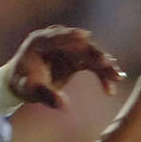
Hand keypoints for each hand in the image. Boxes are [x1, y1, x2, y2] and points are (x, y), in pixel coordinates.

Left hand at [7, 26, 124, 108]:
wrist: (25, 84)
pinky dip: (103, 75)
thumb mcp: (29, 90)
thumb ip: (45, 95)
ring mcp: (70, 48)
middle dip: (94, 53)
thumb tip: (63, 106)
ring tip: (117, 78)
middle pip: (79, 44)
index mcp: (39, 41)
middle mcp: (57, 41)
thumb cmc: (23, 83)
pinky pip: (94, 65)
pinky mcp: (79, 57)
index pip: (55, 36)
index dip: (70, 35)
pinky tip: (109, 90)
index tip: (84, 35)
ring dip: (105, 65)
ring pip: (92, 53)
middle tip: (106, 63)